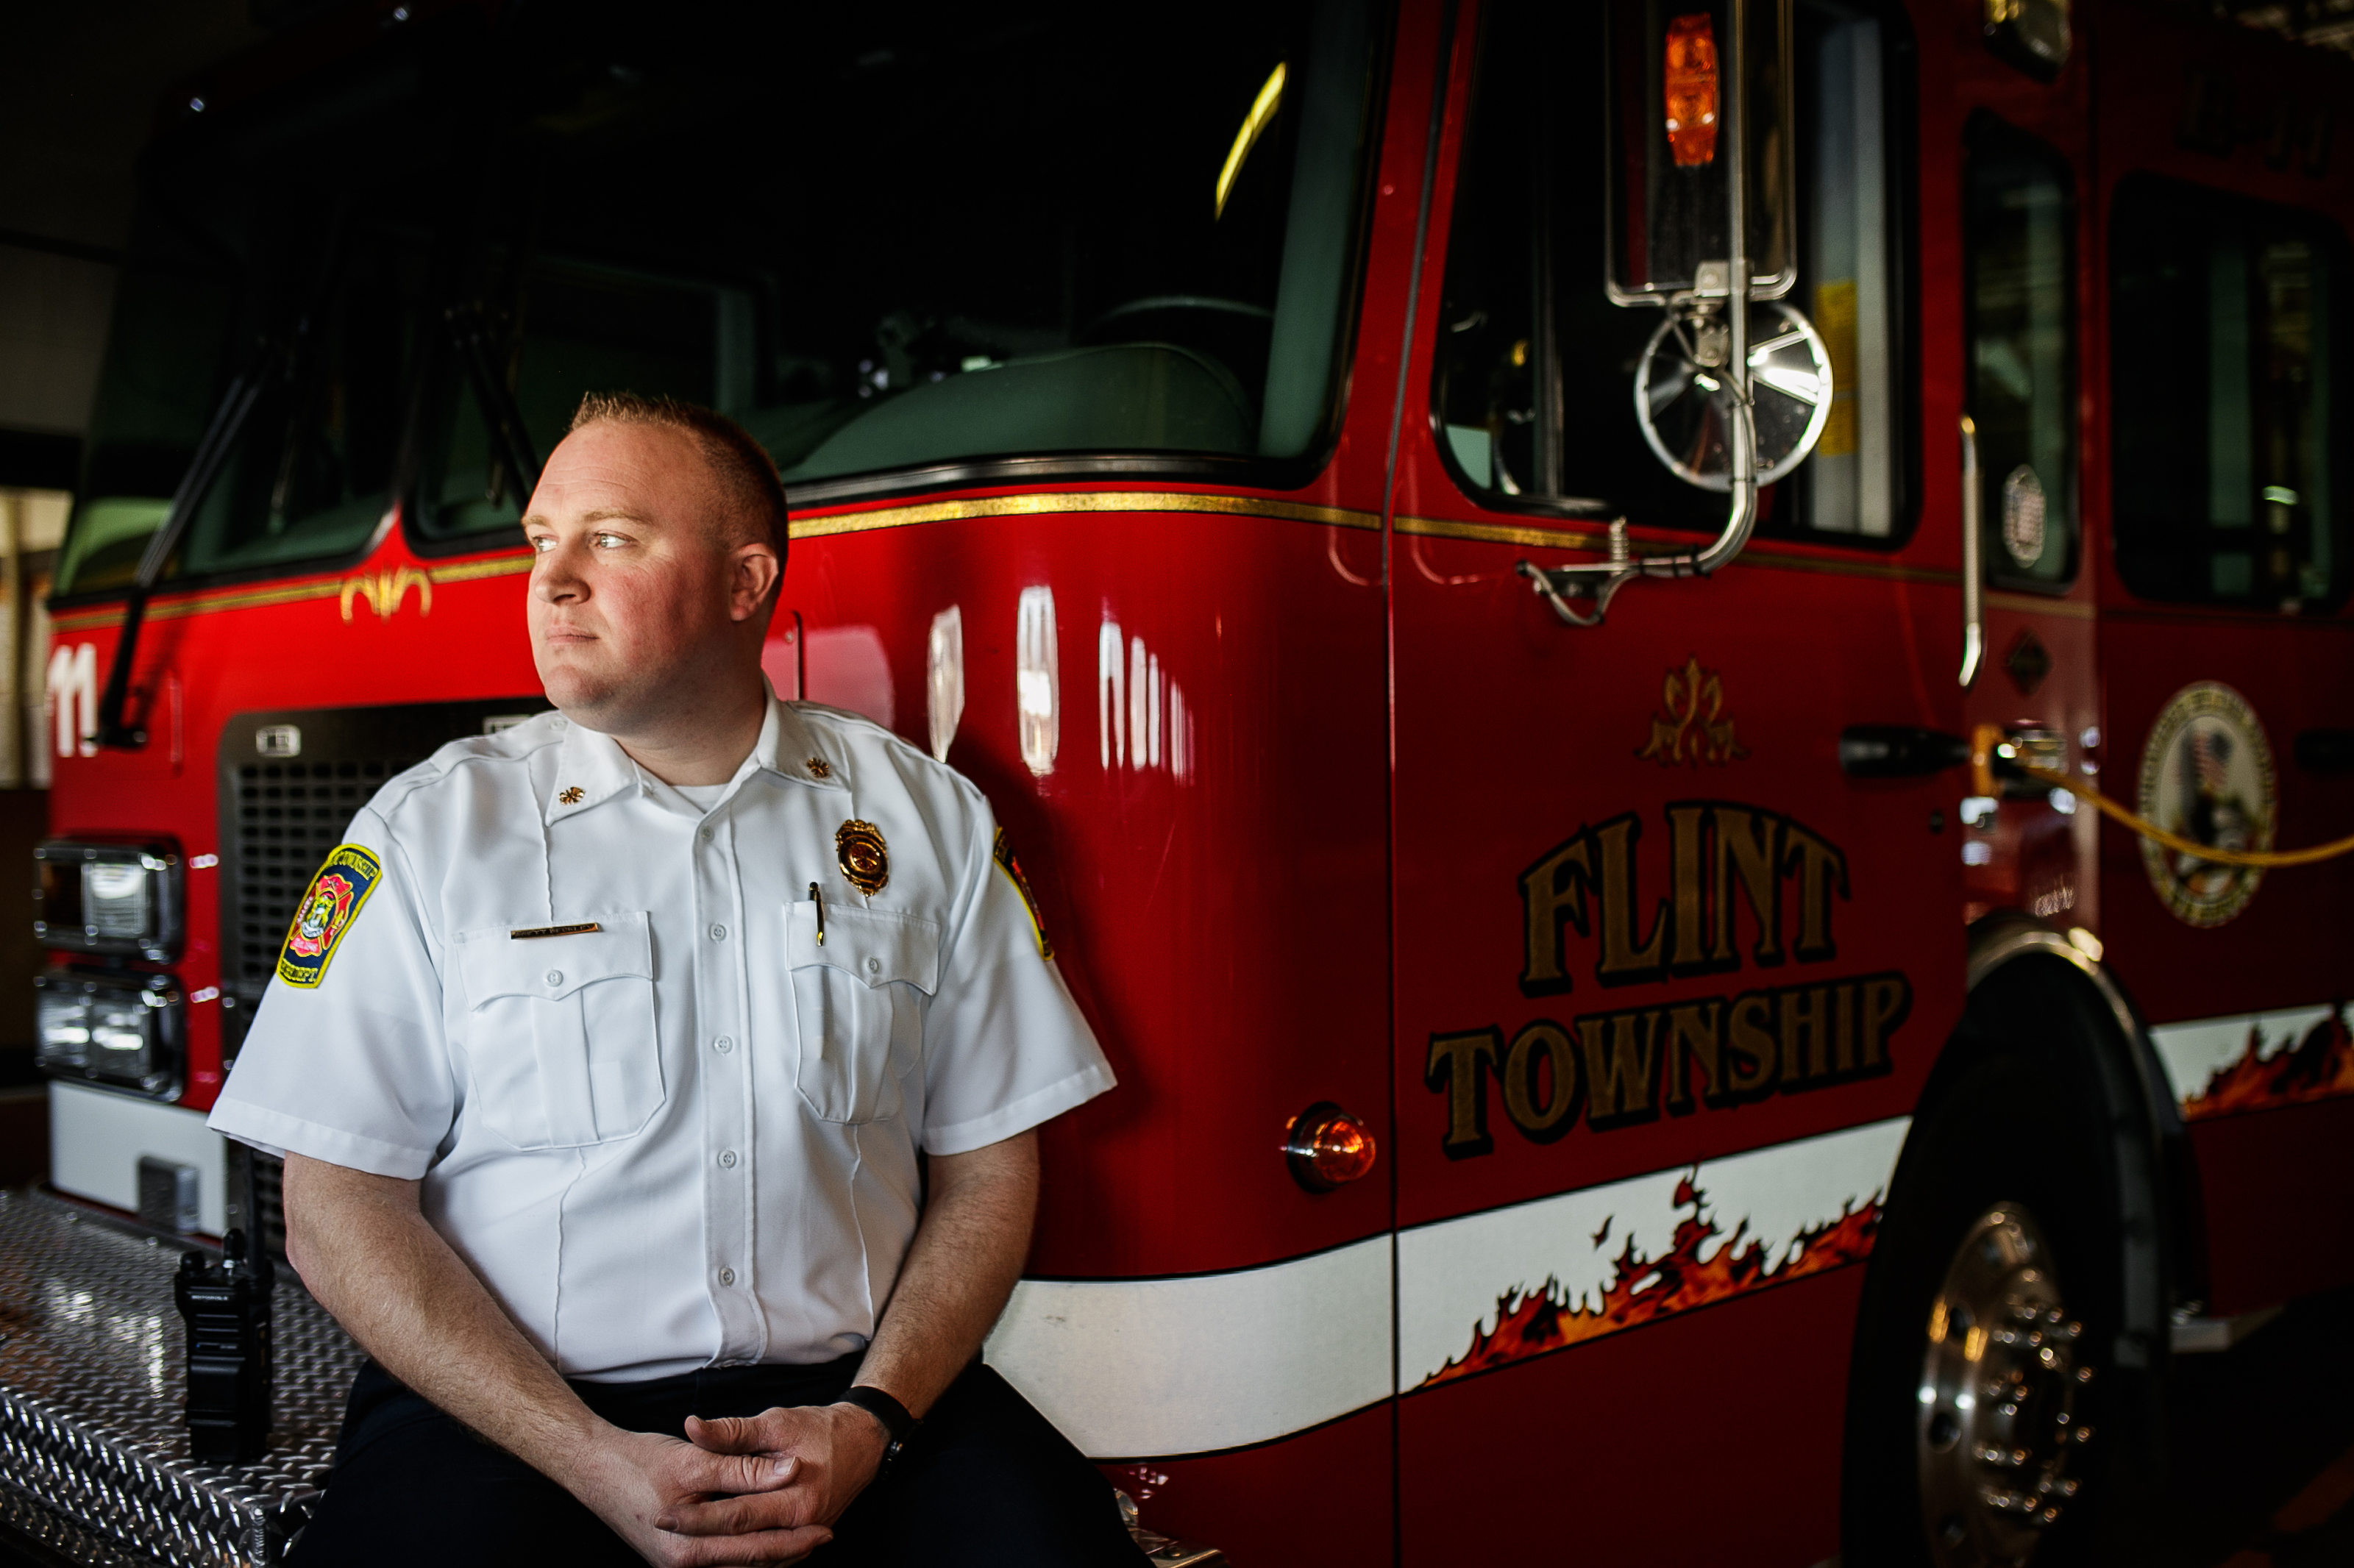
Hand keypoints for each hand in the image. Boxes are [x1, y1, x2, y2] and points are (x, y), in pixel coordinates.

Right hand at [571, 1425, 833, 1565]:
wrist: (595, 1467)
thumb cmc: (641, 1462)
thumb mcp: (695, 1461)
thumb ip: (742, 1469)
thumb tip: (790, 1473)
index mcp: (688, 1549)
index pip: (753, 1549)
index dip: (792, 1538)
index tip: (825, 1527)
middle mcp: (681, 1565)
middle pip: (748, 1562)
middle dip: (788, 1550)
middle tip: (825, 1534)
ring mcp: (676, 1562)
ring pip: (736, 1562)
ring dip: (769, 1551)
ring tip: (805, 1536)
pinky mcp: (675, 1553)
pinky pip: (720, 1556)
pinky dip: (745, 1548)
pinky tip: (765, 1533)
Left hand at [668, 1402, 891, 1541]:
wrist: (863, 1442)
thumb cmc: (818, 1429)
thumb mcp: (776, 1423)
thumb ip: (733, 1432)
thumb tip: (692, 1426)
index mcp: (797, 1500)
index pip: (736, 1516)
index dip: (697, 1517)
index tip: (663, 1513)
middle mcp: (802, 1527)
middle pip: (741, 1544)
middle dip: (699, 1538)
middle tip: (661, 1528)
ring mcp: (804, 1538)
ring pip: (754, 1558)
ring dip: (718, 1554)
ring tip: (680, 1544)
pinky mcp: (803, 1540)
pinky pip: (768, 1557)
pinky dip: (741, 1556)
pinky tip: (714, 1549)